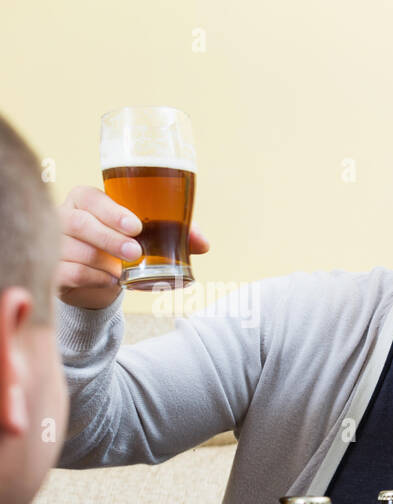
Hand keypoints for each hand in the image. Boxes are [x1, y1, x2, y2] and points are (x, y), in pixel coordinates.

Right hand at [55, 185, 209, 309]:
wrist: (101, 281)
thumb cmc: (125, 248)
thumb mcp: (149, 237)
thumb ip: (174, 234)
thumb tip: (203, 244)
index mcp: (85, 201)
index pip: (89, 197)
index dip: (110, 210)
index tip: (135, 226)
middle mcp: (64, 217)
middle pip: (77, 222)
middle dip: (108, 237)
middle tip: (135, 252)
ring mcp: (54, 244)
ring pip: (72, 249)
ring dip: (103, 261)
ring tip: (123, 270)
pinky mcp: (54, 270)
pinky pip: (69, 272)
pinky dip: (93, 278)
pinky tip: (111, 281)